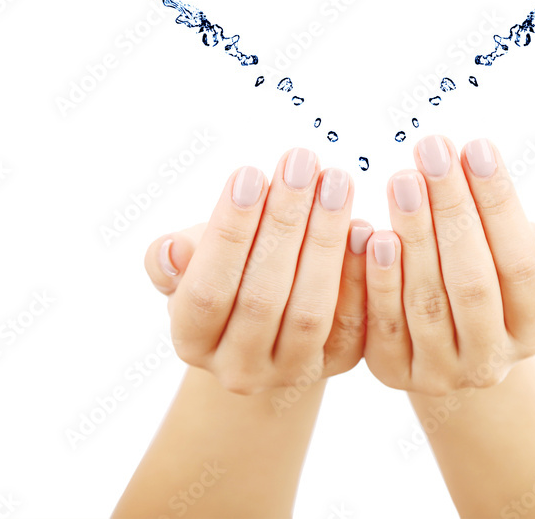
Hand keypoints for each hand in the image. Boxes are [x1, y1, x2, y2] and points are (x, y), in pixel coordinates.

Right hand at [143, 147, 373, 394]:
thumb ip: (173, 258)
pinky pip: (353, 324)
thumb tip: (171, 250)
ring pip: (310, 311)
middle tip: (301, 162)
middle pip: (263, 297)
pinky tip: (364, 226)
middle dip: (284, 222)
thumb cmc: (221, 274)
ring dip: (326, 240)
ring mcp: (290, 372)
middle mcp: (239, 368)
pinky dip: (359, 275)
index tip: (250, 172)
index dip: (228, 231)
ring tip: (335, 181)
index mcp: (192, 341)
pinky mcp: (338, 364)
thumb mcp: (189, 263)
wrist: (266, 320)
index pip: (207, 290)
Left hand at [363, 135, 534, 395]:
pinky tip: (368, 231)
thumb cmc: (489, 277)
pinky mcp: (391, 372)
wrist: (444, 344)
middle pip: (473, 282)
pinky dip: (375, 278)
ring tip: (402, 178)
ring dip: (413, 235)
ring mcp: (440, 372)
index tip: (477, 146)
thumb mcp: (527, 262)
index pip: (521, 265)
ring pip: (425, 301)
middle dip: (452, 209)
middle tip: (432, 150)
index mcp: (532, 331)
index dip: (500, 204)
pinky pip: (381, 325)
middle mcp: (489, 362)